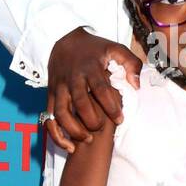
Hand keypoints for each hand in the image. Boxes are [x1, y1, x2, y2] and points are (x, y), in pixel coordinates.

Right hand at [44, 28, 141, 153]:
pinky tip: (69, 145)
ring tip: (87, 139)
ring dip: (73, 129)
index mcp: (90, 68)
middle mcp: (72, 79)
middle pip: (80, 103)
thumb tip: (136, 85)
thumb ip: (130, 63)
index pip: (100, 89)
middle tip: (102, 129)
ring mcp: (59, 88)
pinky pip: (49, 118)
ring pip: (61, 113)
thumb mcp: (114, 48)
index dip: (110, 106)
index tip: (120, 119)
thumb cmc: (94, 49)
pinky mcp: (50, 95)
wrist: (62, 40)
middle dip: (92, 120)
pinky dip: (56, 134)